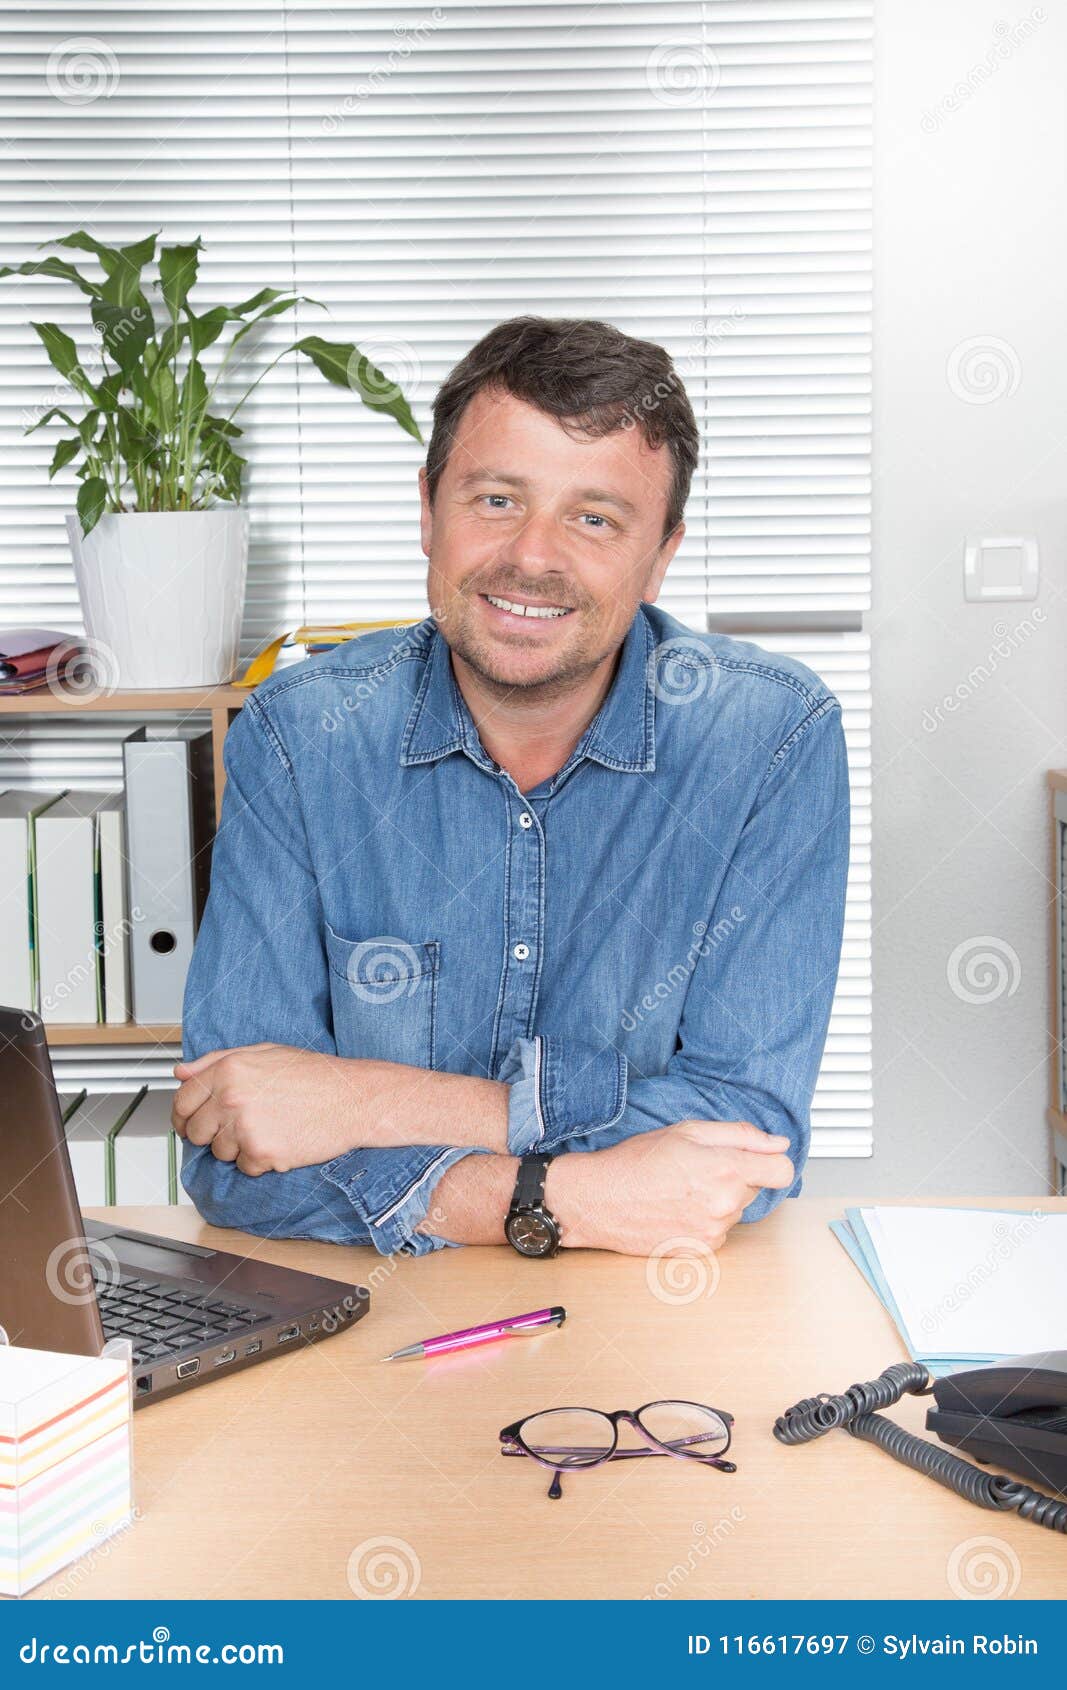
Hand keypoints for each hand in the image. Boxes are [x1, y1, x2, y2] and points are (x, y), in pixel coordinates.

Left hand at [171, 1043, 360, 1175]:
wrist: (351, 1098)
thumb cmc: (313, 1075)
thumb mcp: (263, 1053)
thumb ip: (216, 1061)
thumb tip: (181, 1073)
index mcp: (229, 1070)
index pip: (182, 1101)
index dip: (183, 1115)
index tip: (189, 1122)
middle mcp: (232, 1098)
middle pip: (195, 1131)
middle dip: (210, 1133)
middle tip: (235, 1127)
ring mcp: (246, 1128)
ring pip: (219, 1152)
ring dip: (237, 1147)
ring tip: (267, 1128)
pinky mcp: (262, 1154)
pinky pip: (244, 1167)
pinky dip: (259, 1160)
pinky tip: (279, 1140)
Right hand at [545, 1119, 794, 1255]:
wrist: (600, 1200)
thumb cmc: (637, 1161)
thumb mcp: (688, 1131)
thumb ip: (741, 1135)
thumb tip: (778, 1143)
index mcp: (725, 1169)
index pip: (782, 1171)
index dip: (771, 1161)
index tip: (758, 1159)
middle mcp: (725, 1204)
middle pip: (755, 1187)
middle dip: (736, 1175)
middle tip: (697, 1167)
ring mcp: (713, 1231)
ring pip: (735, 1209)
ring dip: (719, 1199)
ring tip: (681, 1188)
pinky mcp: (700, 1250)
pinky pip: (718, 1229)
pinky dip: (705, 1219)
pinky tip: (677, 1208)